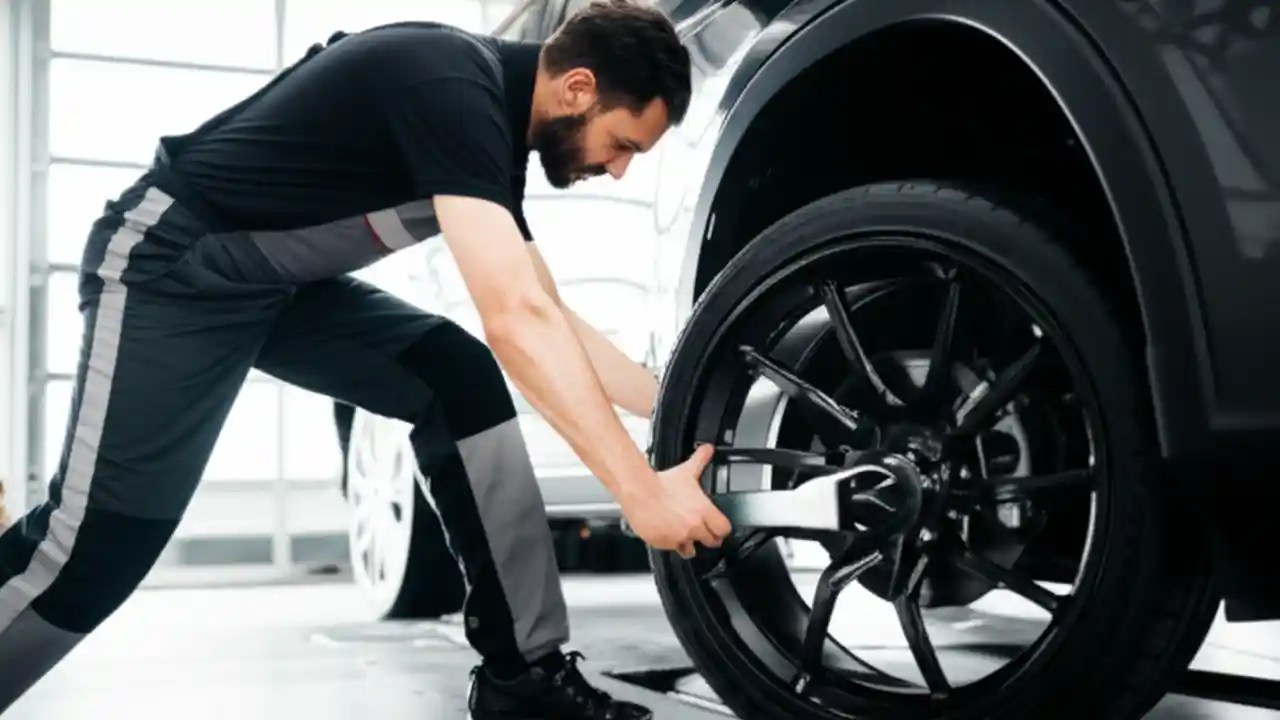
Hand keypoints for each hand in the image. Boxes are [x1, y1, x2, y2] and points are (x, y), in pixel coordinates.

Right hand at [620, 444, 732, 558]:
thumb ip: (700, 460)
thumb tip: (708, 449)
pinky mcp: (664, 544)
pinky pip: (671, 549)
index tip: (718, 527)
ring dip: (688, 543)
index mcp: (704, 511)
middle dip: (707, 537)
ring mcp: (679, 537)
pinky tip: (667, 533)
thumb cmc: (662, 483)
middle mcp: (694, 527)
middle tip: (701, 532)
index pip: (724, 529)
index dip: (721, 528)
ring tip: (683, 535)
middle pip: (711, 542)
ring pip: (690, 549)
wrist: (640, 491)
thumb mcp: (686, 471)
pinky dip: (670, 543)